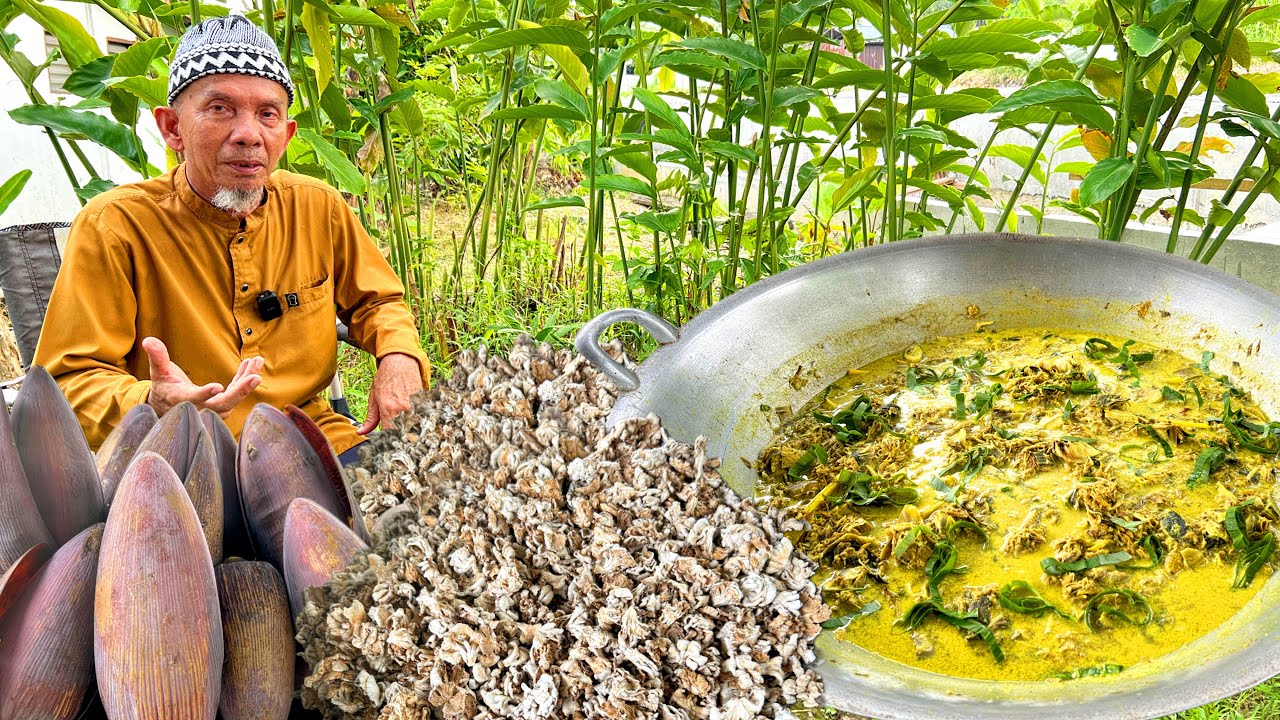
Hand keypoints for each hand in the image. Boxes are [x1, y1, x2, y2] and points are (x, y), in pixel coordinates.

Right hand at [143, 337, 263, 416]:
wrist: (171, 406)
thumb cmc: (164, 388)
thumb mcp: (158, 372)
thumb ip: (157, 357)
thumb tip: (148, 340)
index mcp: (183, 400)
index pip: (194, 399)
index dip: (205, 394)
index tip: (217, 387)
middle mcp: (201, 408)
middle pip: (223, 404)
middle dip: (240, 391)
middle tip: (255, 377)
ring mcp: (214, 407)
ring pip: (234, 398)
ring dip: (247, 381)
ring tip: (257, 363)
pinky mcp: (223, 402)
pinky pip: (236, 392)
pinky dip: (245, 379)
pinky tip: (252, 364)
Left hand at [357, 352, 422, 434]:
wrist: (400, 362)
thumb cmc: (386, 378)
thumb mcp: (374, 398)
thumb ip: (370, 419)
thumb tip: (361, 432)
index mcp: (389, 410)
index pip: (390, 434)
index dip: (388, 438)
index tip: (388, 438)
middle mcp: (403, 409)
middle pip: (403, 432)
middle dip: (400, 434)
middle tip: (397, 430)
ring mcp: (416, 406)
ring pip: (414, 425)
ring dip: (410, 426)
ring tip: (405, 420)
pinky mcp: (424, 402)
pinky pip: (421, 416)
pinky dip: (418, 418)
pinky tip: (413, 413)